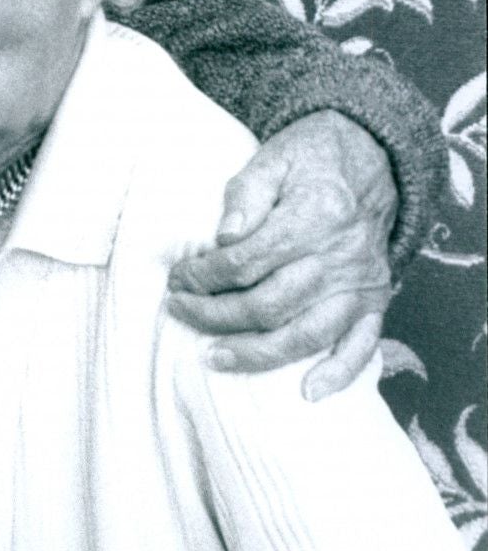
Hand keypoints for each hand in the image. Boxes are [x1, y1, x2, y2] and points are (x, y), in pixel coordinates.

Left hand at [167, 111, 395, 400]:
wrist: (370, 159)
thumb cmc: (310, 160)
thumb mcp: (272, 158)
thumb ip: (246, 194)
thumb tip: (224, 237)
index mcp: (315, 214)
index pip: (247, 260)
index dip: (204, 275)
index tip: (177, 278)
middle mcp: (342, 256)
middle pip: (269, 303)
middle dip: (214, 314)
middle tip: (179, 309)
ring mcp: (361, 284)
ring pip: (306, 334)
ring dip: (255, 353)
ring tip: (212, 356)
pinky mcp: (375, 302)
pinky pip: (361, 346)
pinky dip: (338, 373)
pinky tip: (306, 392)